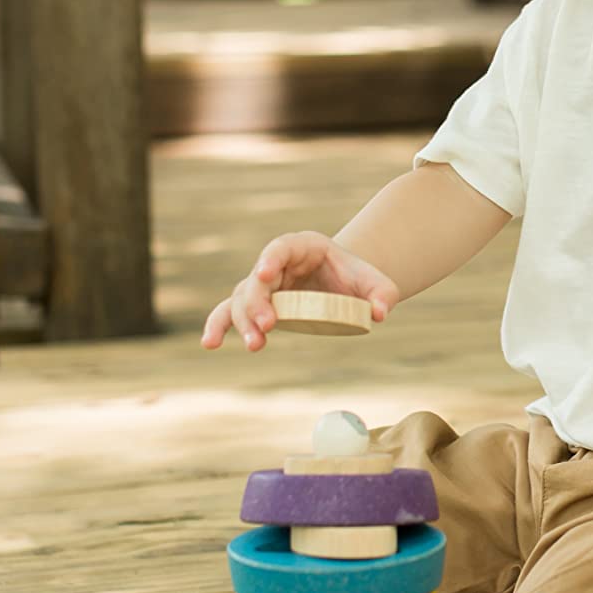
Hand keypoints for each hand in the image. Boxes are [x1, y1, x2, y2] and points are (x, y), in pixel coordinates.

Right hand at [201, 233, 399, 351]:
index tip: (264, 273)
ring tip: (255, 345)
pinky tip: (210, 343)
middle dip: (258, 303)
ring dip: (242, 321)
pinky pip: (231, 312)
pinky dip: (219, 326)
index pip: (281, 247)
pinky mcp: (258, 306)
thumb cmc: (357, 279)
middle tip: (268, 327)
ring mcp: (264, 285)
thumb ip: (382, 294)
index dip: (271, 258)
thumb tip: (379, 313)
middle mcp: (278, 263)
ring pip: (242, 298)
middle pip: (257, 279)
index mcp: (303, 247)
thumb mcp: (376, 283)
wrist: (344, 284)